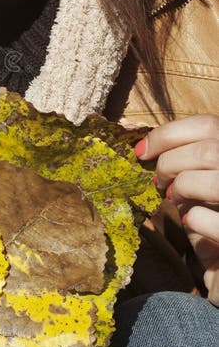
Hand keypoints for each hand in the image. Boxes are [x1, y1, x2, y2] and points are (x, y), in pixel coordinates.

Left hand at [135, 115, 218, 304]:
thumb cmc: (210, 220)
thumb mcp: (196, 184)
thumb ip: (180, 160)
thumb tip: (136, 140)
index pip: (207, 124)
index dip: (168, 134)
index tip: (141, 152)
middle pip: (208, 150)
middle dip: (170, 164)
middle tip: (159, 182)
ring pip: (212, 178)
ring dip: (183, 188)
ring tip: (176, 199)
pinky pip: (207, 218)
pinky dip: (193, 219)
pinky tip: (192, 223)